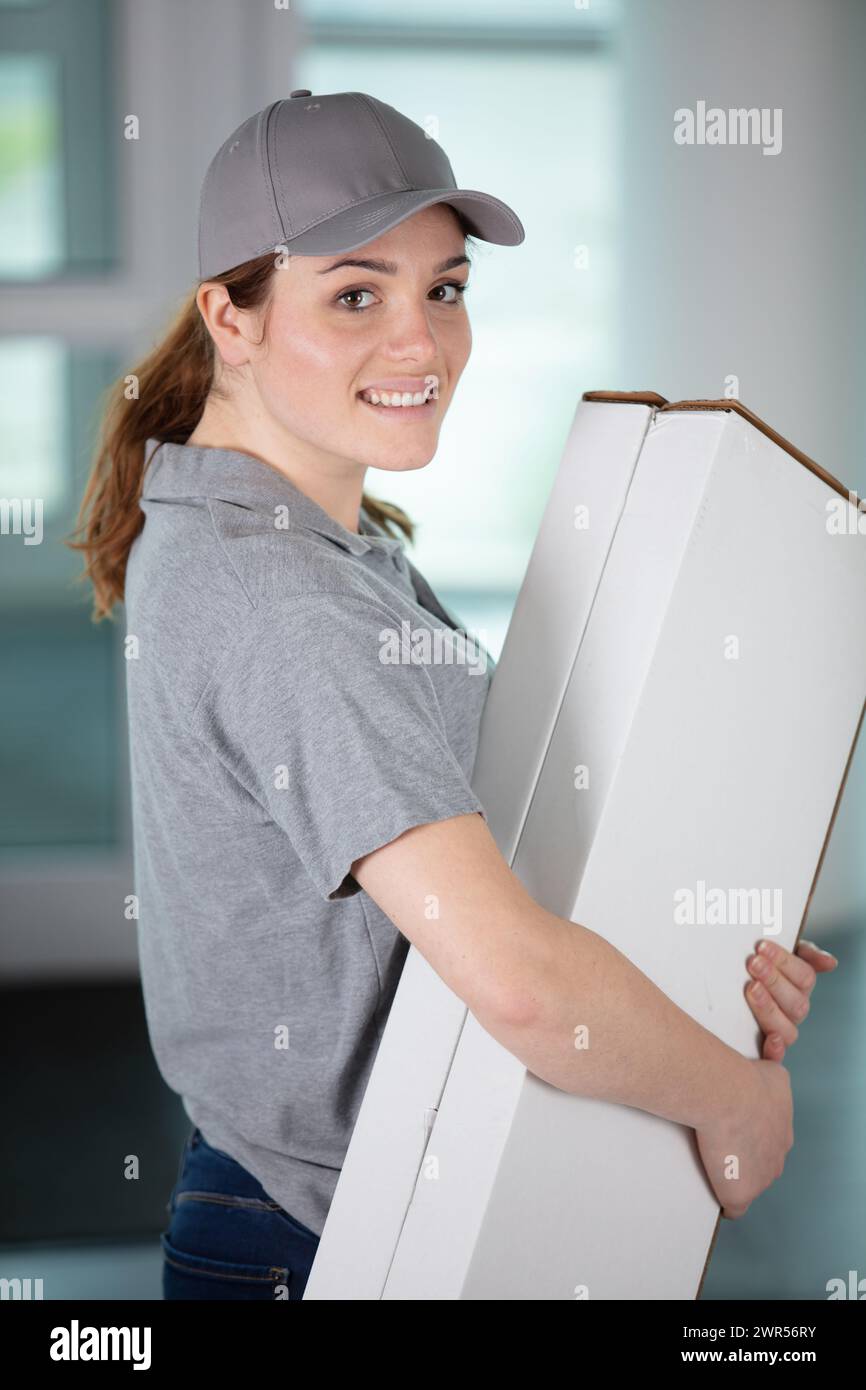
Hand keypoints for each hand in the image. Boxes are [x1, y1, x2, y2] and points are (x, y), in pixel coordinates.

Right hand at [696, 1057, 793, 1218]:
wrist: (727, 1094)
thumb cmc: (741, 1077)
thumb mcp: (771, 1068)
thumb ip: (773, 1066)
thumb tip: (774, 1047)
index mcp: (783, 1127)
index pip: (770, 1137)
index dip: (750, 1132)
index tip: (732, 1125)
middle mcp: (778, 1153)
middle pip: (762, 1161)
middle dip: (743, 1154)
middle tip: (719, 1140)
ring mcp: (762, 1176)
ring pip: (749, 1181)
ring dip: (733, 1174)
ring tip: (710, 1162)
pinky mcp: (741, 1193)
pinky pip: (734, 1207)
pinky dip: (724, 1203)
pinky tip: (713, 1193)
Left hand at [745, 938, 837, 1060]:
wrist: (731, 975)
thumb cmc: (757, 962)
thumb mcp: (778, 952)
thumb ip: (805, 953)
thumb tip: (830, 963)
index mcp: (801, 987)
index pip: (804, 977)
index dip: (785, 962)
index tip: (762, 946)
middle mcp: (795, 1011)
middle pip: (796, 1002)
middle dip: (774, 980)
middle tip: (753, 963)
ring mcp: (780, 1030)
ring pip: (786, 1028)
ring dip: (769, 1007)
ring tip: (751, 987)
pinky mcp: (762, 1046)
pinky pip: (776, 1057)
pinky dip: (775, 1051)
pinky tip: (770, 1039)